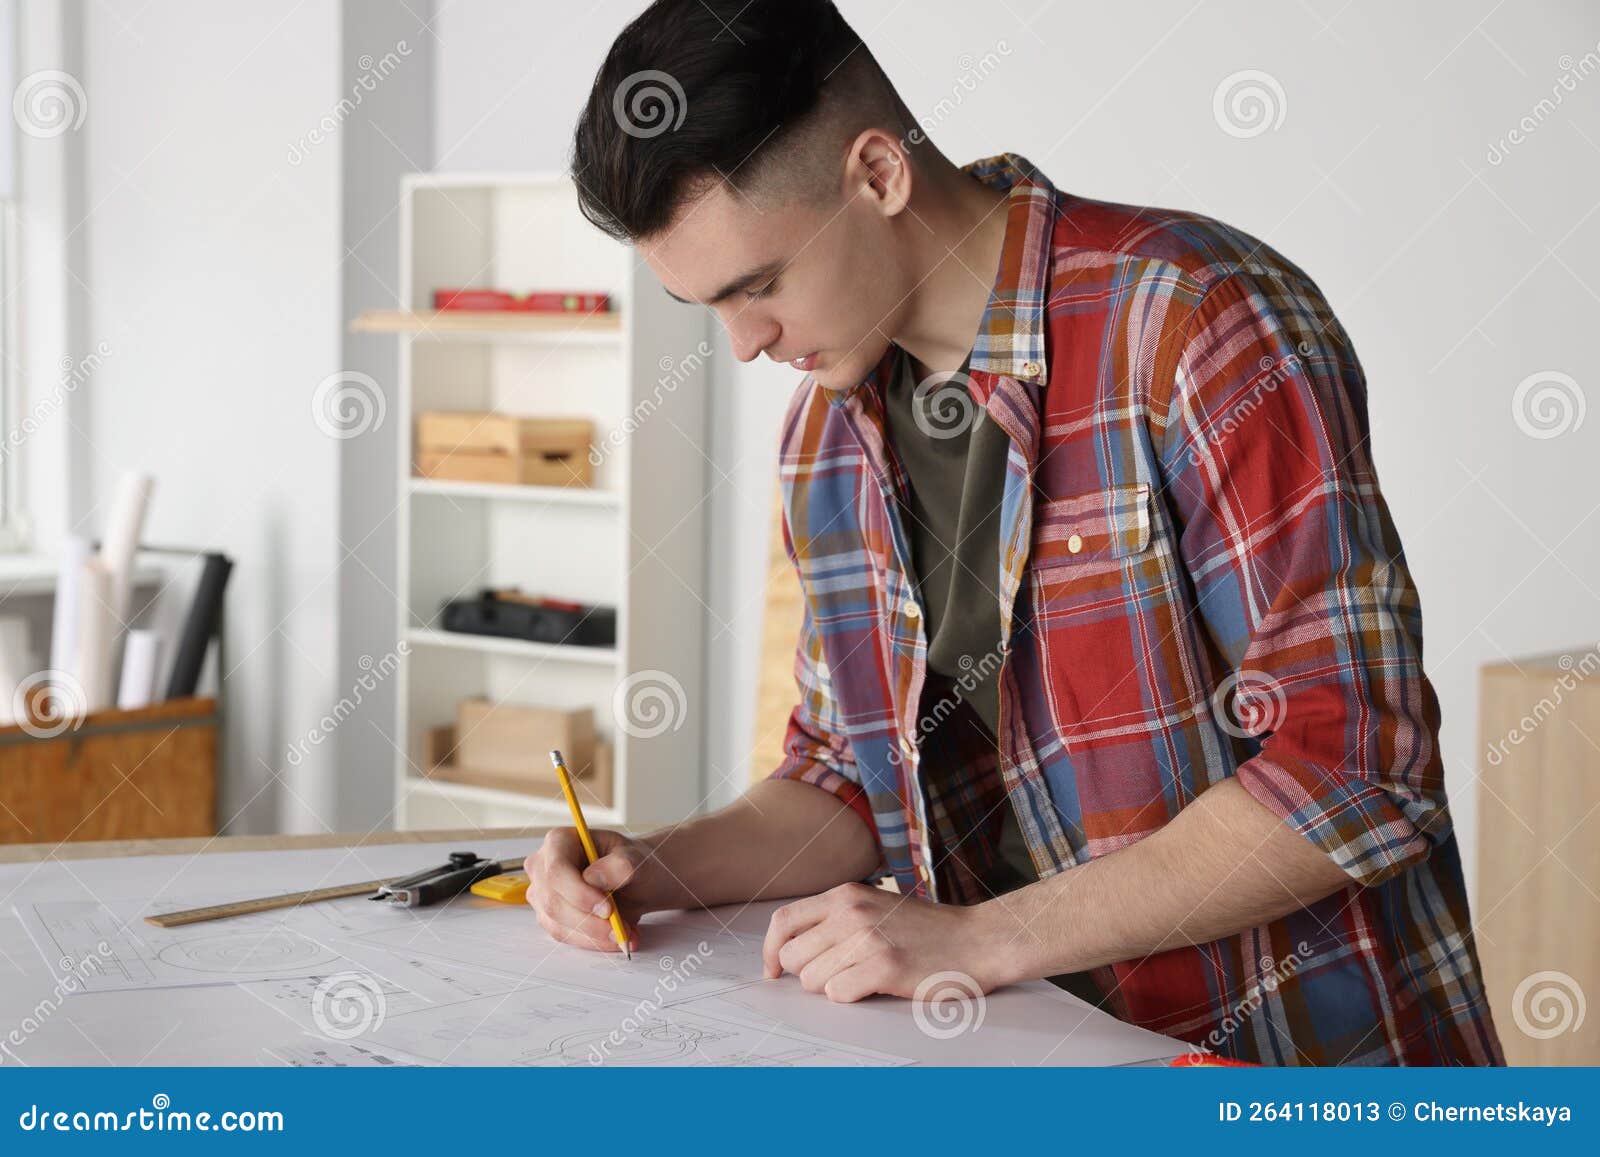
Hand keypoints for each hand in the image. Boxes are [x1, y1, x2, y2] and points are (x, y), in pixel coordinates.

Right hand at [524, 828, 660, 952]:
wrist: (634, 882)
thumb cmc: (631, 864)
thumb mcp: (635, 858)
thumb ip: (620, 865)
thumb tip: (594, 878)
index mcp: (559, 841)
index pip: (557, 871)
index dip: (579, 894)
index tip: (608, 910)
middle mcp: (542, 866)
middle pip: (554, 901)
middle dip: (589, 921)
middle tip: (620, 929)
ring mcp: (542, 893)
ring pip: (558, 923)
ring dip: (594, 935)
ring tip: (625, 933)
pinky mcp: (548, 916)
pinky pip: (564, 936)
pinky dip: (592, 942)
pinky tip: (615, 938)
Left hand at [761, 882, 1007, 1001]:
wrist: (977, 940)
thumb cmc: (926, 931)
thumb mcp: (874, 907)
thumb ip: (835, 919)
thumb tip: (787, 951)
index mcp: (845, 895)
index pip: (782, 921)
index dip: (770, 951)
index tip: (773, 971)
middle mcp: (850, 912)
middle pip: (792, 957)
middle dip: (809, 974)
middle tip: (840, 975)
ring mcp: (867, 939)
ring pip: (812, 980)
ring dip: (833, 987)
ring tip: (865, 977)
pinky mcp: (884, 966)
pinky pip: (838, 995)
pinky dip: (852, 998)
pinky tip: (876, 986)